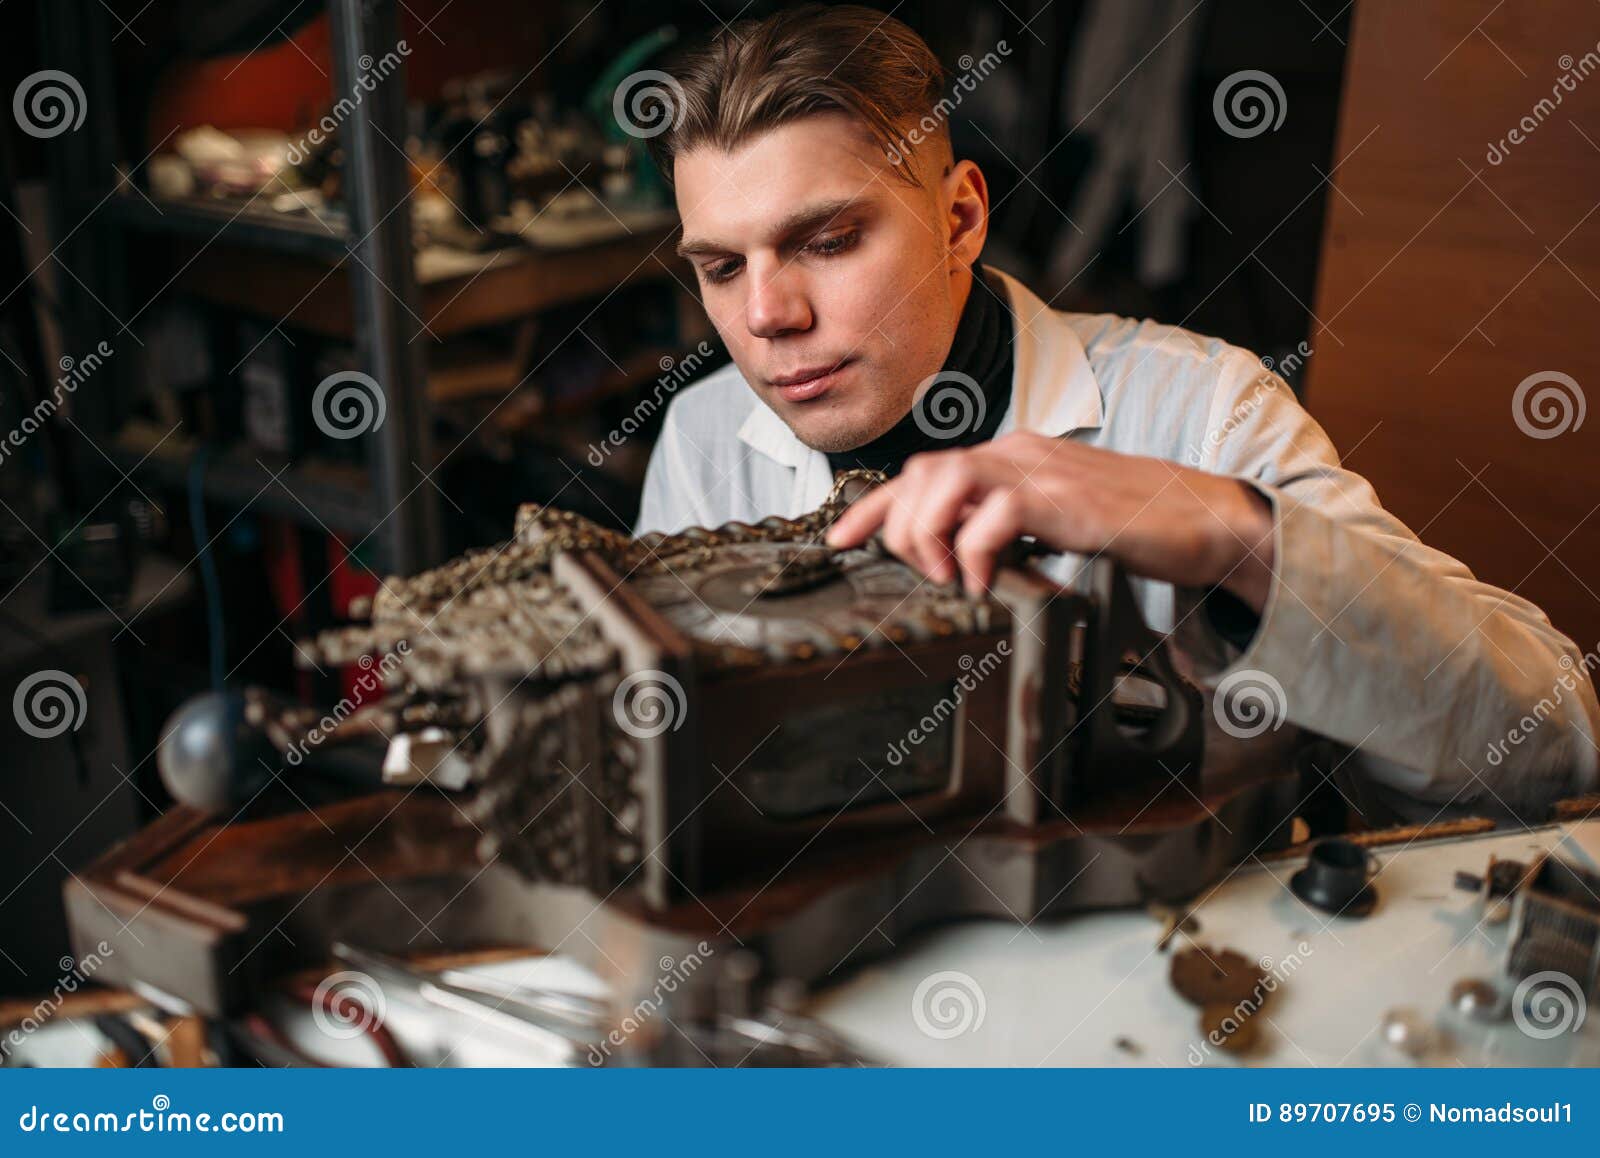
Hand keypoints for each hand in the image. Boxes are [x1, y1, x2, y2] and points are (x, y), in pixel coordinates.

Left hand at [825, 432, 1276, 609]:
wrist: (1207, 519)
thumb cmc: (1136, 526)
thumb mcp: (1056, 525)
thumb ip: (1009, 530)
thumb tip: (962, 561)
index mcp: (1013, 458)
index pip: (923, 470)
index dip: (873, 506)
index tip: (840, 540)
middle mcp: (1020, 454)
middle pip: (922, 471)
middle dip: (898, 525)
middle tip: (920, 573)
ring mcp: (1042, 471)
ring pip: (945, 480)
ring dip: (929, 533)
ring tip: (947, 575)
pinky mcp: (1066, 499)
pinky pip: (994, 513)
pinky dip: (974, 550)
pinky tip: (985, 580)